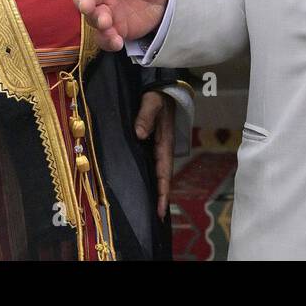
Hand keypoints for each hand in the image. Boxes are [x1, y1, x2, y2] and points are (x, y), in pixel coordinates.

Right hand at [73, 0, 169, 50]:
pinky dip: (107, 41)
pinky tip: (117, 41)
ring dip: (96, 21)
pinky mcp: (113, 29)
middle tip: (88, 6)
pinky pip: (103, 38)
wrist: (162, 0)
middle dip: (83, 1)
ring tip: (106, 23)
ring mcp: (105, 11)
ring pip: (91, 18)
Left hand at [135, 90, 175, 217]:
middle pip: (162, 177)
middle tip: (156, 218)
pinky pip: (152, 163)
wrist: (165, 86)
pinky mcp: (153, 142)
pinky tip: (143, 184)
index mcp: (165, 142)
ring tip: (150, 208)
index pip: (164, 172)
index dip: (162, 191)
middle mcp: (163, 148)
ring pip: (157, 171)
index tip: (160, 210)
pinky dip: (150, 176)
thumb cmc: (158, 94)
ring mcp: (158, 146)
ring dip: (155, 188)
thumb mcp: (151, 101)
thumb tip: (140, 135)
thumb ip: (145, 116)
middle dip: (160, 197)